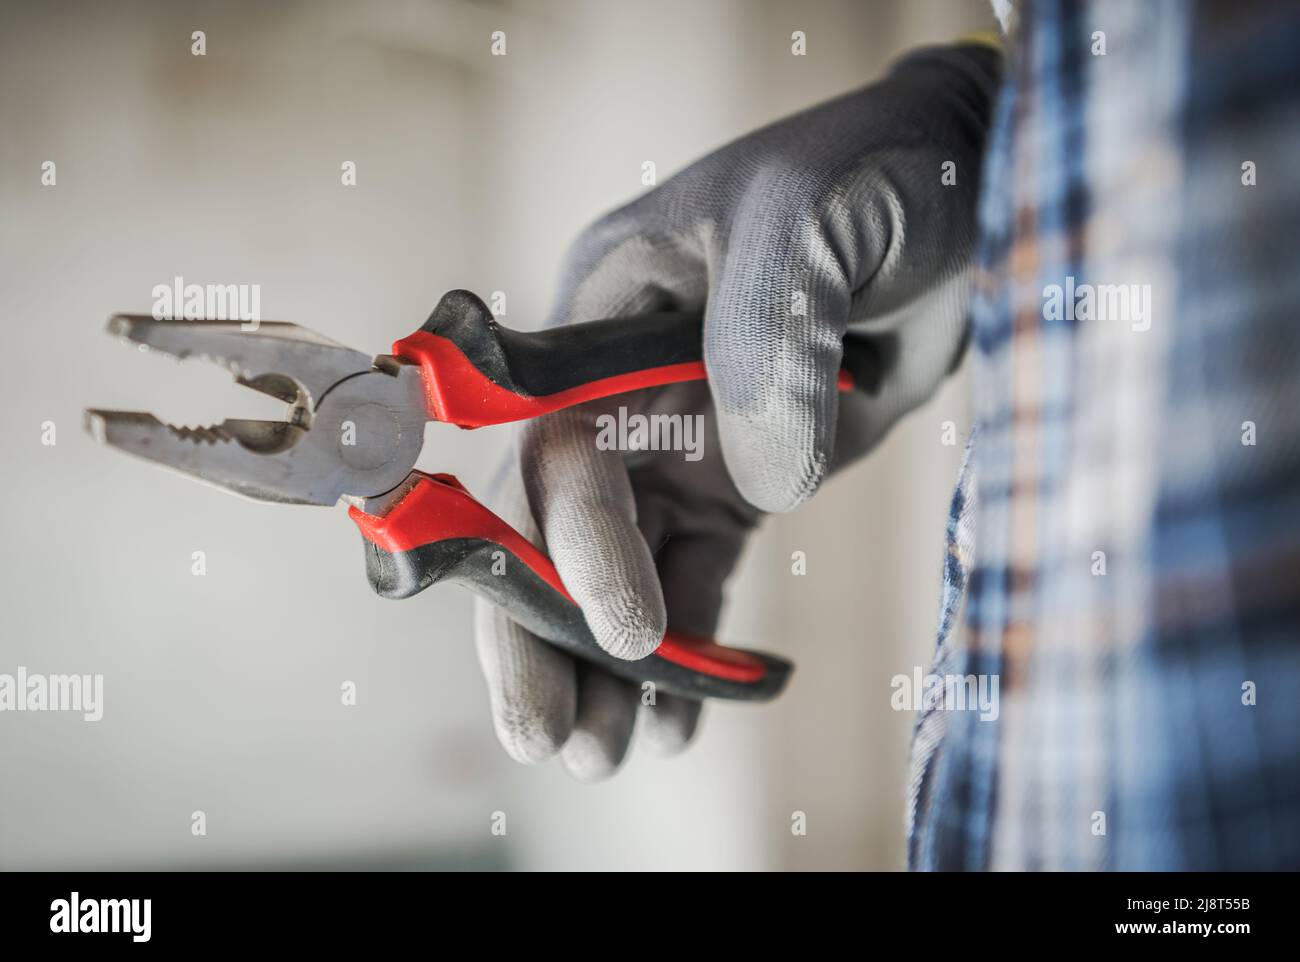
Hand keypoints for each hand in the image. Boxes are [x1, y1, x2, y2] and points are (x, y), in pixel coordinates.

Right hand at [475, 42, 1001, 778]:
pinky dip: (690, 647)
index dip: (570, 542)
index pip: (555, 440)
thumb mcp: (805, 224)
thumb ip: (766, 346)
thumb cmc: (876, 177)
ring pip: (624, 566)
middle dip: (544, 632)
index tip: (623, 628)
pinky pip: (701, 574)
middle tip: (546, 736)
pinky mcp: (746, 480)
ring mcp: (685, 438)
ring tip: (604, 752)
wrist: (963, 197)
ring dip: (610, 663)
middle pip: (557, 523)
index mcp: (606, 311)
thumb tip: (761, 486)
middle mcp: (626, 385)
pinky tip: (675, 716)